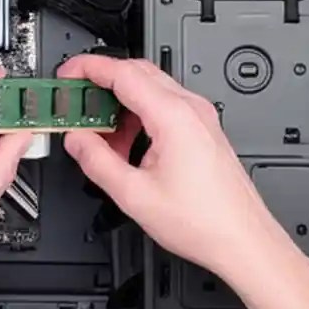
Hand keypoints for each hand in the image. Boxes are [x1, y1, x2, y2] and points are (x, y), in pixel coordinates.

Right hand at [57, 55, 302, 289]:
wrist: (242, 239)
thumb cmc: (204, 221)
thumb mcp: (134, 195)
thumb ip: (97, 161)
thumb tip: (77, 140)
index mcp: (174, 116)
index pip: (123, 72)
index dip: (88, 68)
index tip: (67, 75)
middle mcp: (191, 109)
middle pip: (137, 73)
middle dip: (101, 82)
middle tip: (75, 101)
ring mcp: (200, 118)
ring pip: (151, 89)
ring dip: (120, 104)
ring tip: (97, 134)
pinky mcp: (203, 130)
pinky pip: (164, 108)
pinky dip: (138, 117)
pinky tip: (124, 145)